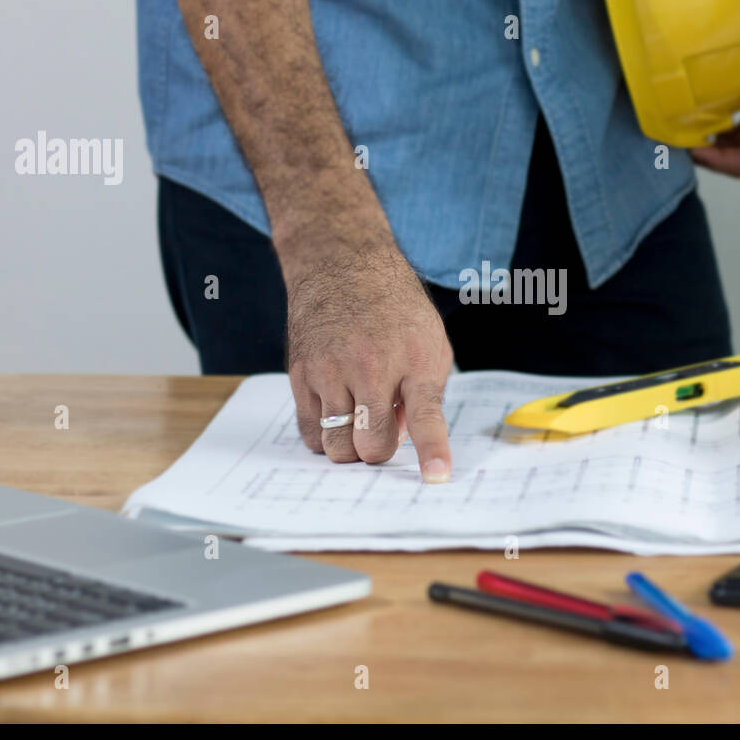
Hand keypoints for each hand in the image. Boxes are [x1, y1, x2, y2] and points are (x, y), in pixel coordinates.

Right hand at [285, 243, 453, 481]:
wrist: (341, 263)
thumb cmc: (394, 306)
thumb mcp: (430, 341)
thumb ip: (426, 394)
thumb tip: (403, 439)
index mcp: (415, 359)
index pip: (426, 416)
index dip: (432, 451)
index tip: (437, 476)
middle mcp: (372, 366)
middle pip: (371, 447)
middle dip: (378, 451)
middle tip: (380, 428)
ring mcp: (331, 371)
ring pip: (336, 447)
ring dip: (349, 445)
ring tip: (357, 416)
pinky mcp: (301, 374)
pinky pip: (310, 432)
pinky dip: (325, 433)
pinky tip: (336, 407)